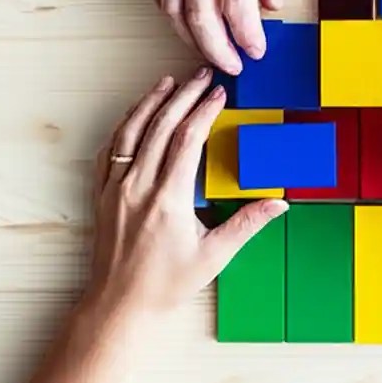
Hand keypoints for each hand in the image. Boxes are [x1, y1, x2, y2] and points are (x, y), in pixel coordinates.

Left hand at [86, 68, 288, 321]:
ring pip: (131, 131)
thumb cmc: (166, 285)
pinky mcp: (101, 195)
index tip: (219, 94)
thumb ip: (247, 224)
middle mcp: (138, 187)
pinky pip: (110, 150)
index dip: (205, 111)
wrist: (120, 305)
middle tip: (202, 76)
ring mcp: (115, 188)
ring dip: (150, 102)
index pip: (188, 140)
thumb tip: (280, 203)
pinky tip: (136, 115)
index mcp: (168, 199)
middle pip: (161, 126)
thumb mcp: (214, 256)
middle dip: (183, 96)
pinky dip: (125, 126)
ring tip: (168, 82)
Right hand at [152, 0, 290, 74]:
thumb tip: (270, 6)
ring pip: (174, 8)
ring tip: (210, 50)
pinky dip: (171, 12)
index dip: (248, 37)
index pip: (239, 5)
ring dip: (192, 38)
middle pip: (203, 16)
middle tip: (232, 65)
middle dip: (219, 50)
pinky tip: (186, 22)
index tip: (257, 52)